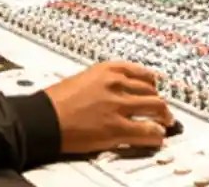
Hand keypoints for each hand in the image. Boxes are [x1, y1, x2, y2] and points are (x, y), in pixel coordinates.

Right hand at [43, 61, 174, 154]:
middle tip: (162, 110)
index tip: (154, 89)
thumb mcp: (83, 79)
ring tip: (165, 123)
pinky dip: (156, 136)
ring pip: (155, 108)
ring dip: (164, 117)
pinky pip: (147, 131)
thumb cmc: (56, 100)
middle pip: (151, 90)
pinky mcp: (116, 128)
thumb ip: (104, 82)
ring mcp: (118, 106)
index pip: (142, 72)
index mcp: (107, 70)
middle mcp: (116, 84)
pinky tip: (157, 138)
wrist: (43, 118)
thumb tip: (118, 92)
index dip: (152, 83)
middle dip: (159, 102)